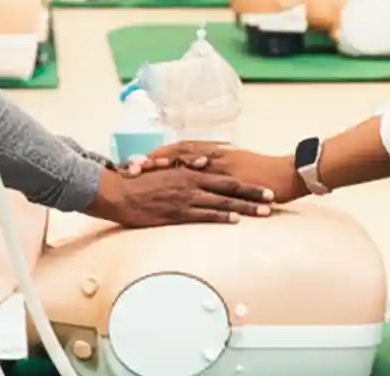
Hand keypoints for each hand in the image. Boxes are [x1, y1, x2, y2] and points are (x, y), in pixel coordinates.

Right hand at [86, 167, 273, 227]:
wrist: (118, 191)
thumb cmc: (139, 182)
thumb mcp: (164, 170)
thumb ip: (184, 170)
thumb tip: (202, 169)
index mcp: (189, 170)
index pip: (223, 176)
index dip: (244, 181)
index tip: (260, 185)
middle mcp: (191, 182)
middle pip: (229, 188)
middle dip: (252, 194)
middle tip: (272, 198)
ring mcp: (185, 197)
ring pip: (221, 202)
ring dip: (244, 207)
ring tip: (263, 212)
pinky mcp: (176, 212)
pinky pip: (203, 215)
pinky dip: (221, 217)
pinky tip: (235, 220)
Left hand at [131, 142, 308, 203]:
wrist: (287, 173)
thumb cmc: (262, 172)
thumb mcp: (235, 166)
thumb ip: (216, 169)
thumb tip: (197, 174)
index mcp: (214, 152)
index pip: (180, 151)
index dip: (159, 155)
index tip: (138, 162)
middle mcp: (214, 155)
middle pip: (177, 154)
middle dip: (154, 160)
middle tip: (132, 166)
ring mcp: (222, 163)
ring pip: (187, 161)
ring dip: (165, 165)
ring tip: (145, 170)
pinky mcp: (232, 175)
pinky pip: (207, 175)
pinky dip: (192, 176)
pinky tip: (177, 180)